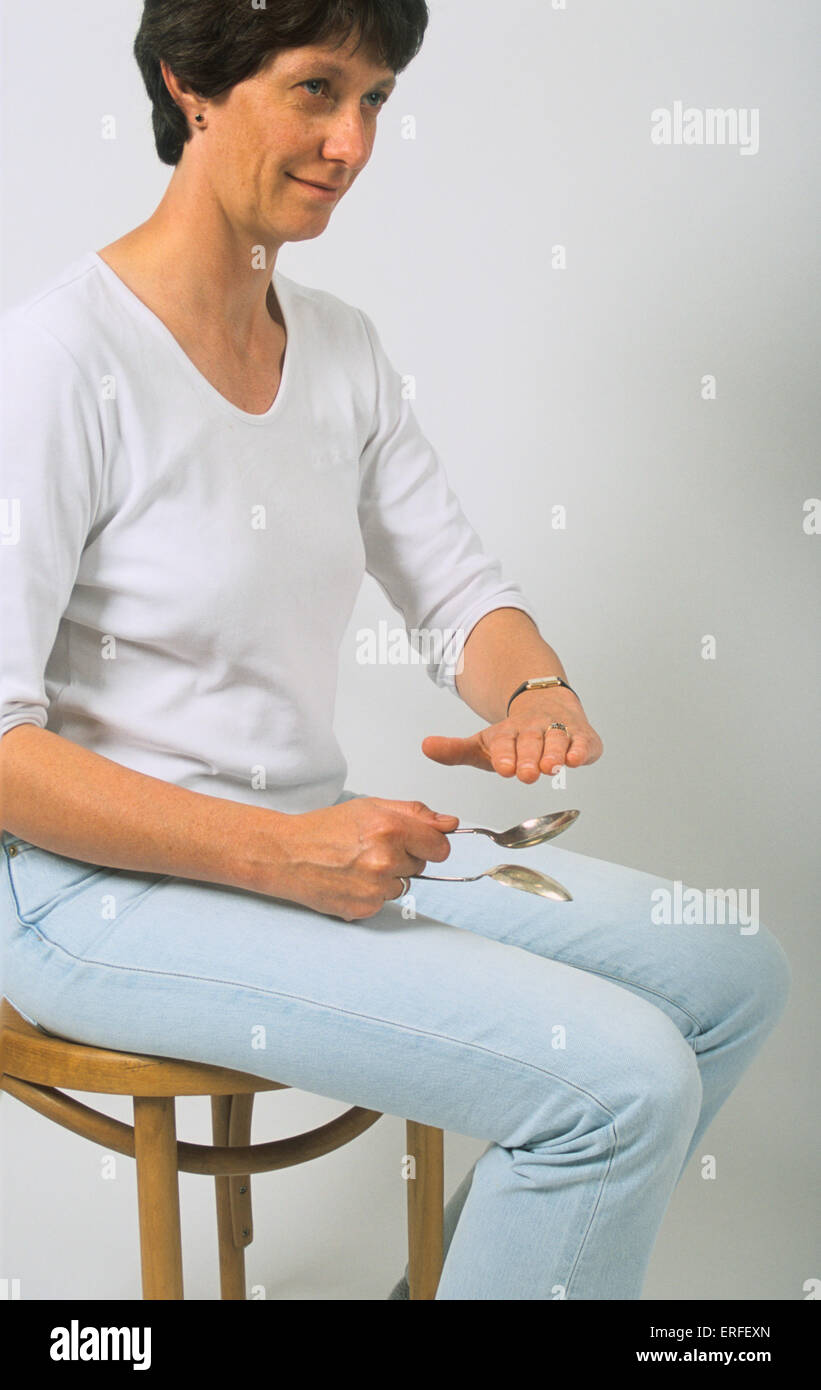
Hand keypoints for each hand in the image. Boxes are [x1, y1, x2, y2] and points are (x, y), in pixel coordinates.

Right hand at [257, 797, 458, 921]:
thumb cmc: (325, 829)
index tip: (417, 842)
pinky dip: (371, 893)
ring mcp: (374, 888)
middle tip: (371, 848)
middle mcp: (385, 860)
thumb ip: (415, 813)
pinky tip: (350, 880)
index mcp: (390, 829)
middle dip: (404, 858)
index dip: (429, 843)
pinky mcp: (364, 909)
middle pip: (421, 866)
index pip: (440, 847)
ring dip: (388, 877)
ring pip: (402, 885)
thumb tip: (450, 823)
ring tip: (357, 864)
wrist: (287, 855)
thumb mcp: (370, 807)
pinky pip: (384, 902)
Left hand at [422, 690, 602, 783]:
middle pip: (531, 742)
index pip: (505, 743)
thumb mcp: (484, 743)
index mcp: (508, 732)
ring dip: (555, 753)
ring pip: (558, 740)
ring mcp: (560, 731)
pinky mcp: (583, 737)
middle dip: (529, 757)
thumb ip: (455, 750)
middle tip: (526, 774)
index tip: (503, 768)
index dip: (504, 755)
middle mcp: (534, 729)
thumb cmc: (514, 736)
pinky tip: (577, 759)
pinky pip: (584, 742)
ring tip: (552, 767)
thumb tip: (425, 747)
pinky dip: (582, 750)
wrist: (547, 705)